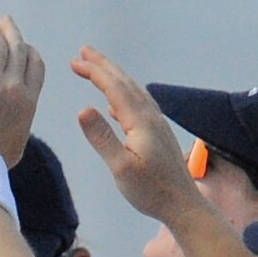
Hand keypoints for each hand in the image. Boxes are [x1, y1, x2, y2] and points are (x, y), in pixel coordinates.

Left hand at [0, 16, 44, 162]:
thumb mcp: (17, 142)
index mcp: (28, 101)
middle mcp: (14, 86)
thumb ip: (19, 125)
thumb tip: (15, 128)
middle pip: (17, 48)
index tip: (23, 45)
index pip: (36, 65)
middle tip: (4, 21)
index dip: (30, 51)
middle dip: (12, 32)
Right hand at [69, 46, 195, 225]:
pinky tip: (114, 106)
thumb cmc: (150, 191)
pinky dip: (123, 97)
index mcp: (140, 121)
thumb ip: (102, 138)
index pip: (114, 88)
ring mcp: (156, 123)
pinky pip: (138, 105)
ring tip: (97, 70)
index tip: (75, 62)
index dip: (95, 72)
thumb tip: (83, 109)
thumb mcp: (121, 168)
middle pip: (125, 82)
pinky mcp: (158, 134)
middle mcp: (150, 116)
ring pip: (133, 91)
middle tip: (83, 52)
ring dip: (114, 77)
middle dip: (104, 66)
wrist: (182, 204)